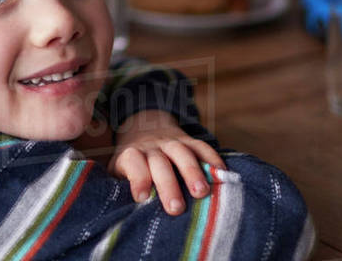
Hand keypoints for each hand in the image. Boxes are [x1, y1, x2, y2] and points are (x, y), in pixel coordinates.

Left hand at [108, 110, 224, 215]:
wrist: (144, 129)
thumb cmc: (132, 164)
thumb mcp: (119, 172)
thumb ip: (122, 187)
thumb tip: (126, 212)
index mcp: (132, 154)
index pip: (132, 161)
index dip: (138, 177)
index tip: (143, 198)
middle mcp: (152, 147)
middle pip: (160, 162)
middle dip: (168, 185)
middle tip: (176, 209)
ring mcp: (172, 142)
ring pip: (182, 153)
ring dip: (193, 172)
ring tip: (201, 192)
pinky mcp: (189, 140)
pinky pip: (202, 147)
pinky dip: (213, 160)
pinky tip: (222, 175)